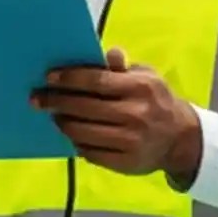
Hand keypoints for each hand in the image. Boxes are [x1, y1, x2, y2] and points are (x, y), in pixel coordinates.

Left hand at [32, 48, 201, 185]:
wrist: (180, 139)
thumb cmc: (155, 100)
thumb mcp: (146, 76)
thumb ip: (122, 67)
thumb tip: (106, 53)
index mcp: (140, 88)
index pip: (97, 81)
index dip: (70, 79)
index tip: (48, 77)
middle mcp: (136, 115)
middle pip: (85, 108)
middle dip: (57, 102)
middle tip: (37, 98)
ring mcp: (130, 142)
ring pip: (84, 132)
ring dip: (63, 123)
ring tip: (53, 116)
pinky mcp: (125, 163)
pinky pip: (91, 153)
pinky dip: (76, 143)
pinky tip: (70, 134)